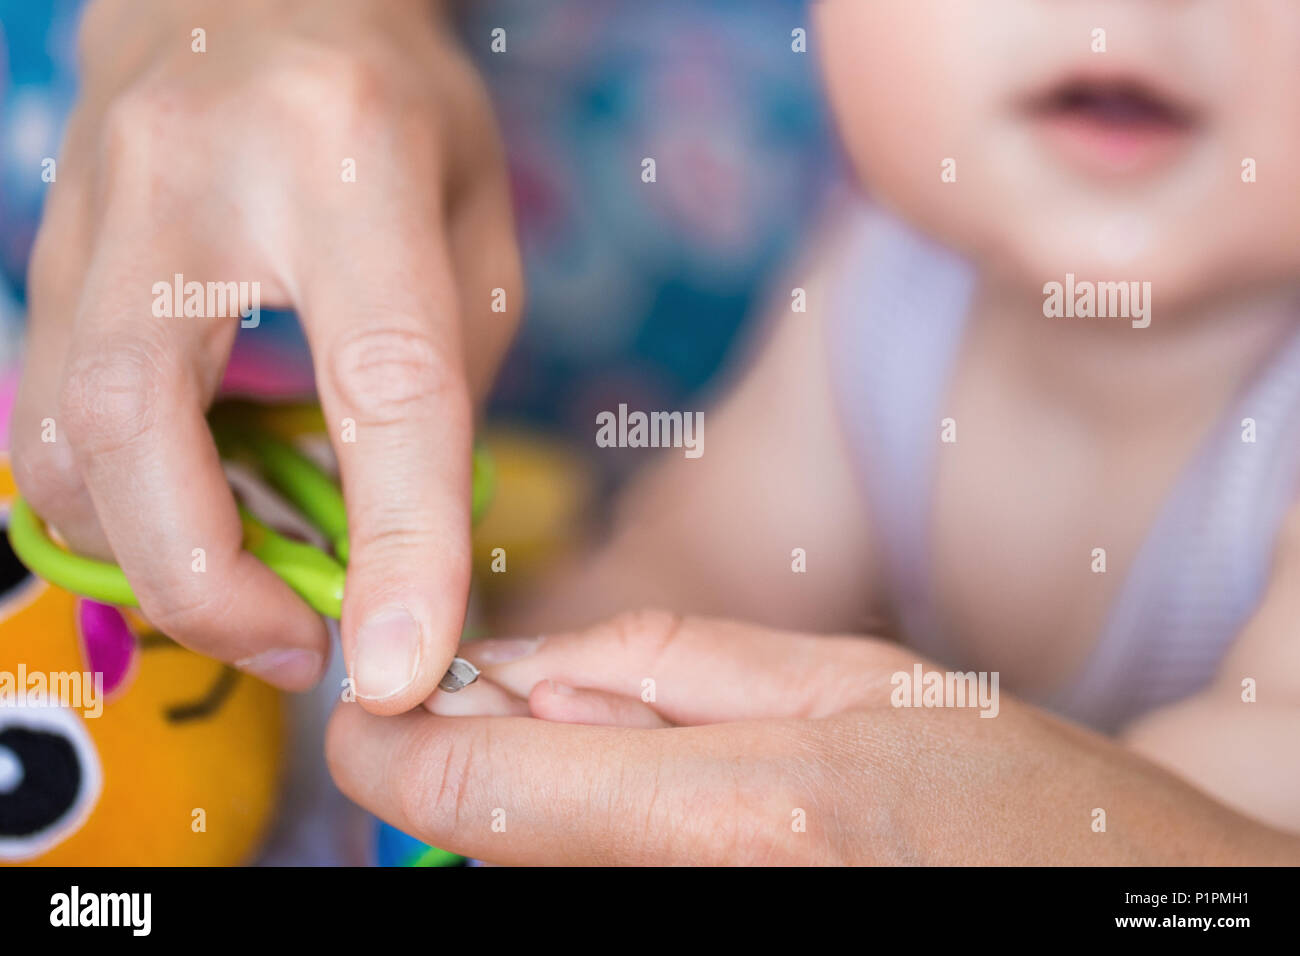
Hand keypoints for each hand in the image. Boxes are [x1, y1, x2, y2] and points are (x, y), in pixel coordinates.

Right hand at [10, 0, 521, 708]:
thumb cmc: (396, 111)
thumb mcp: (470, 230)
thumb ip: (443, 388)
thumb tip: (397, 554)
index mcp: (348, 158)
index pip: (380, 383)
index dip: (395, 544)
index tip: (406, 667)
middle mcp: (188, 176)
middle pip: (137, 428)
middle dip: (211, 586)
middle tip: (303, 647)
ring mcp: (88, 210)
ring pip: (64, 443)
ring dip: (160, 556)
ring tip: (260, 588)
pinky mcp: (47, 253)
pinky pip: (55, 419)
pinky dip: (126, 504)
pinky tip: (200, 511)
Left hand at [327, 610, 1297, 863]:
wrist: (1103, 905)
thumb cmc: (1012, 798)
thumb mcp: (852, 679)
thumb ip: (667, 665)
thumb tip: (518, 668)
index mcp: (741, 810)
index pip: (484, 791)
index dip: (391, 749)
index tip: (369, 711)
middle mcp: (699, 899)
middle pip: (499, 840)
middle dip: (493, 759)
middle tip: (567, 703)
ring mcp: (697, 935)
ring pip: (542, 871)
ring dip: (551, 804)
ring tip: (673, 759)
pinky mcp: (700, 939)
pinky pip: (600, 891)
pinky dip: (599, 839)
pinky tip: (686, 812)